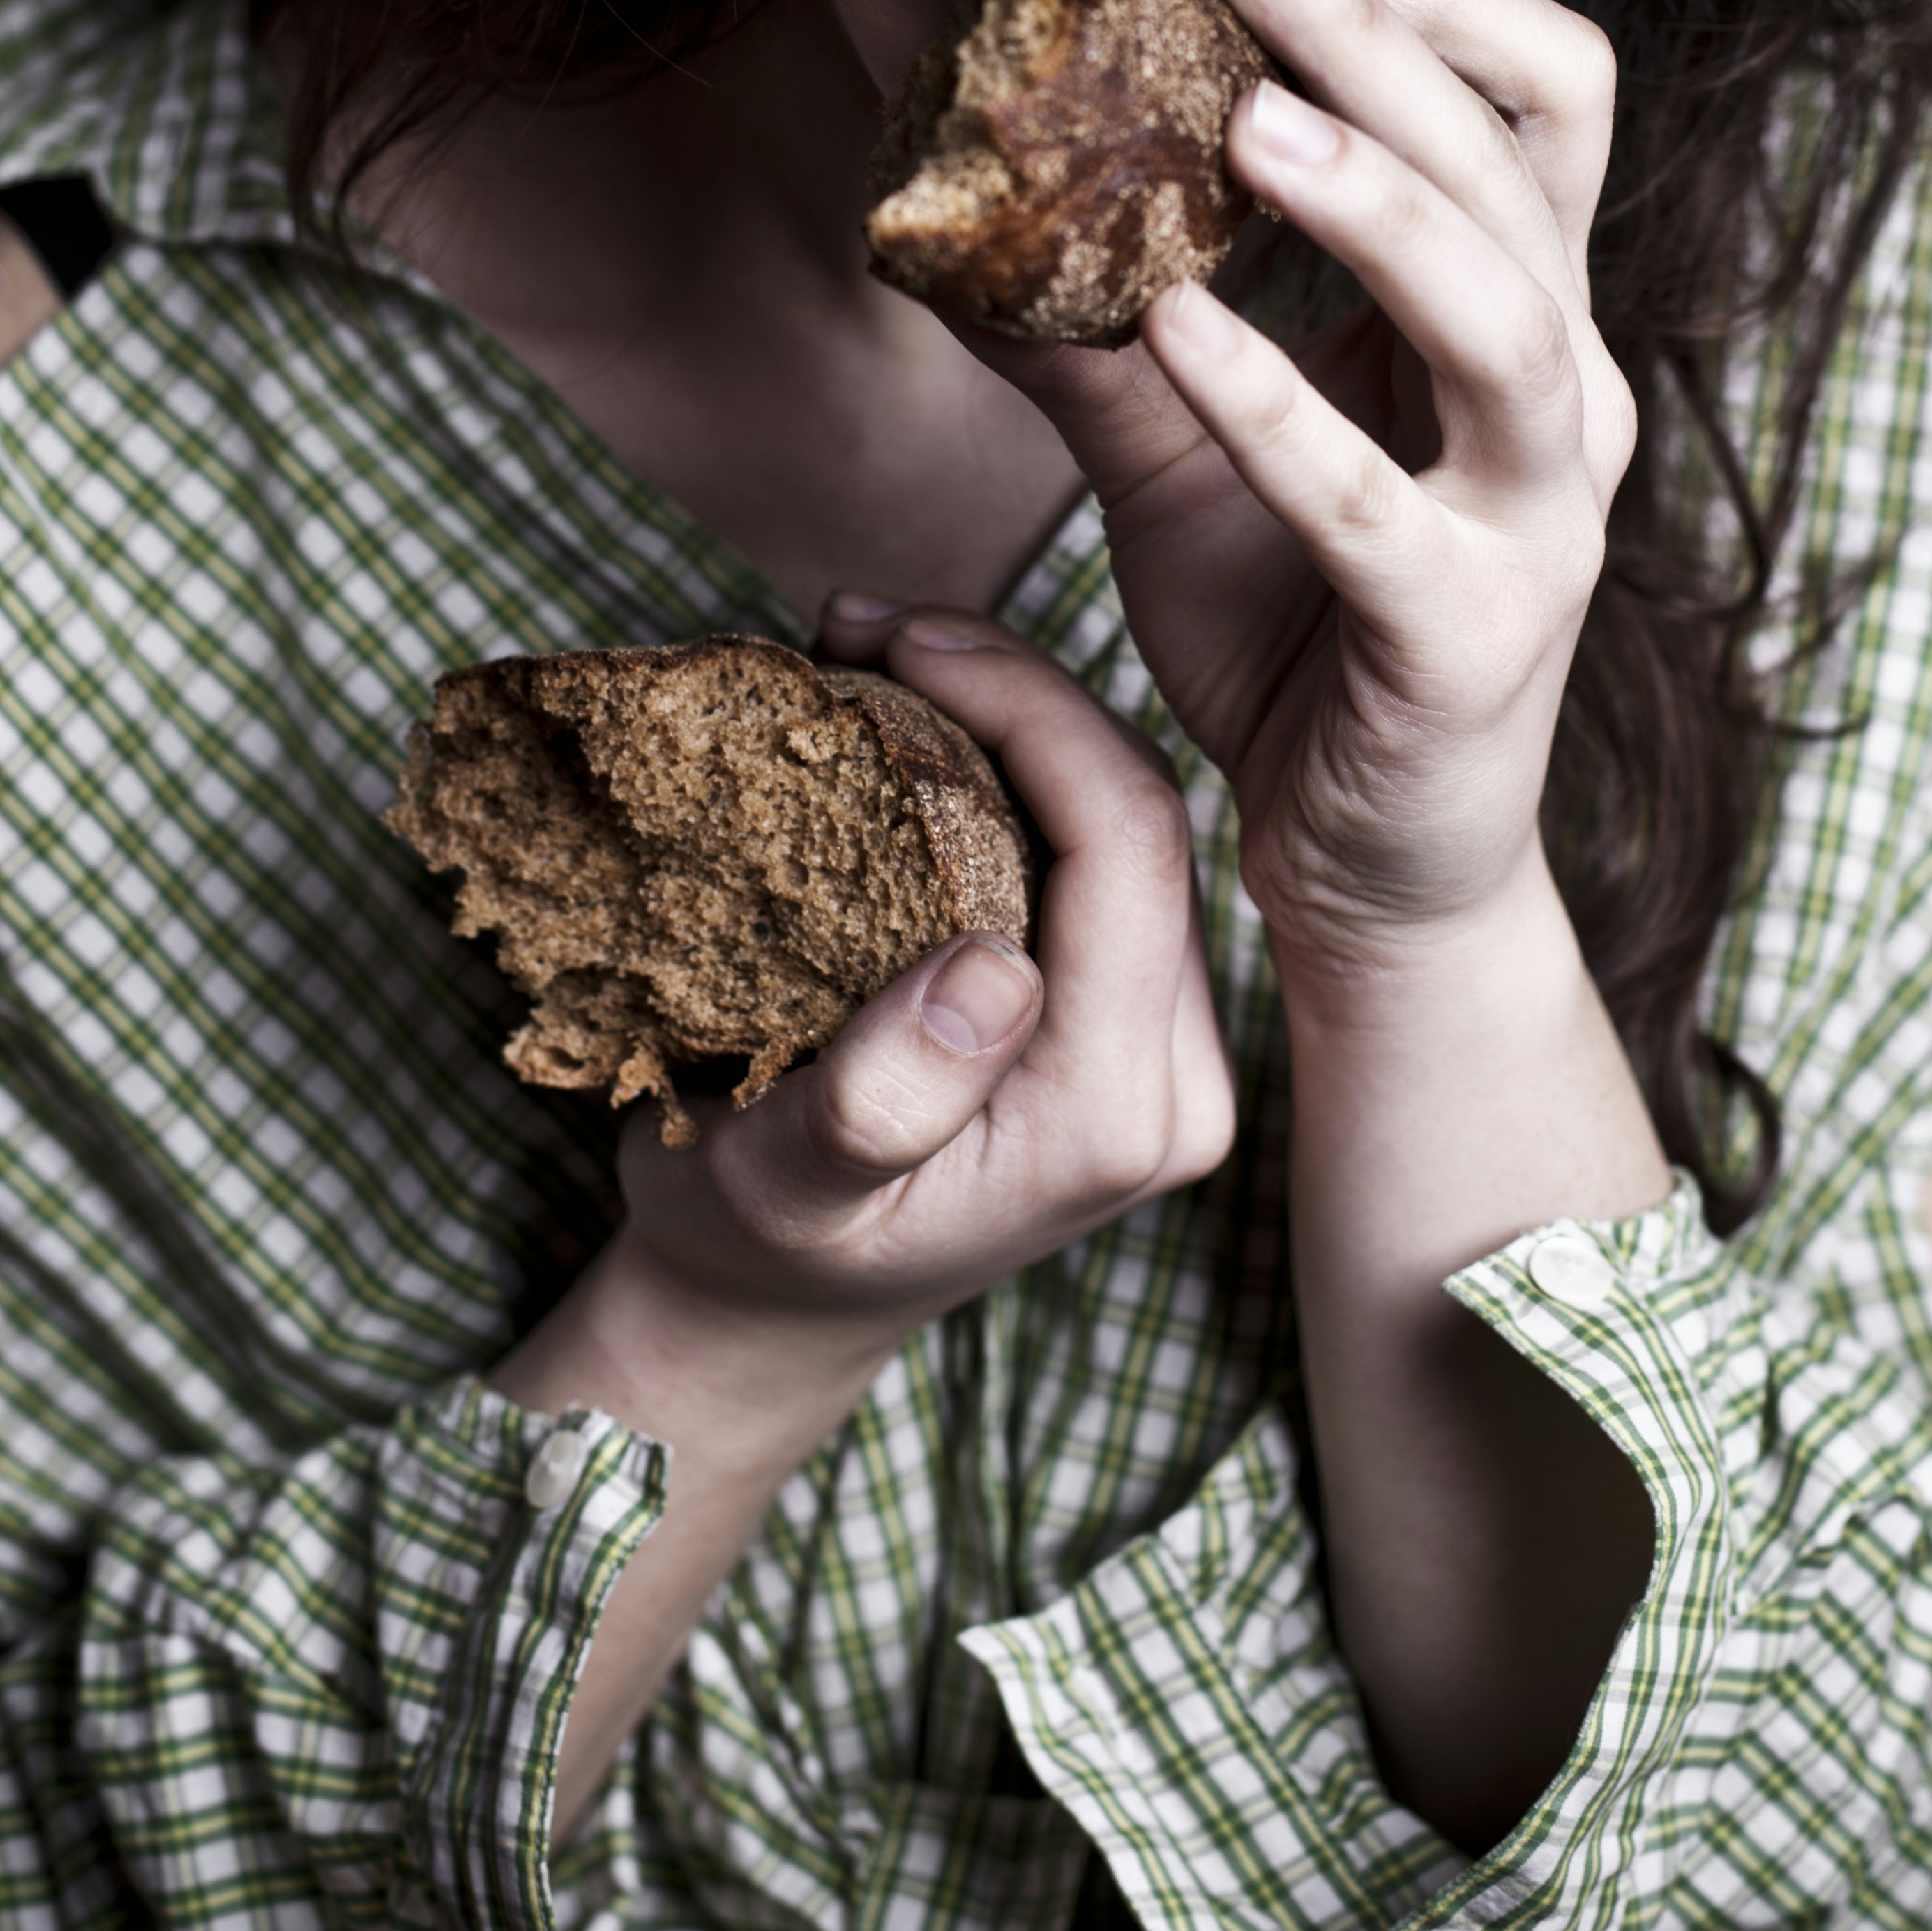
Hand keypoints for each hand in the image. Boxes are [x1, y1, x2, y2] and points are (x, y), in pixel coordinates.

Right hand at [496, 624, 1232, 1839]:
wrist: (768, 1311)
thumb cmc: (752, 1251)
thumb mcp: (786, 1187)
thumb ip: (886, 1100)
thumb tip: (993, 969)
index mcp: (1122, 1113)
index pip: (1126, 846)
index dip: (1028, 709)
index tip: (898, 635)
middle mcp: (1179, 1080)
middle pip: (1139, 813)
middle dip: (1009, 688)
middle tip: (866, 619)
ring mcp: (1162, 1045)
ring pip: (1117, 815)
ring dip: (1002, 714)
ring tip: (870, 645)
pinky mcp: (1122, 1014)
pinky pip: (1086, 850)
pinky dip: (1000, 765)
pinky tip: (904, 709)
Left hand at [986, 0, 1635, 978]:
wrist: (1369, 866)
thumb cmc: (1294, 633)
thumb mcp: (1183, 450)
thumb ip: (1101, 323)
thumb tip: (947, 197)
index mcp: (1522, 317)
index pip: (1541, 95)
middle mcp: (1564, 390)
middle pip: (1523, 158)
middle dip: (1383, 37)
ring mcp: (1539, 515)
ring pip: (1500, 313)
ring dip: (1374, 201)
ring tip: (1239, 125)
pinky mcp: (1474, 632)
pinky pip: (1377, 506)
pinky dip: (1277, 409)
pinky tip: (1171, 333)